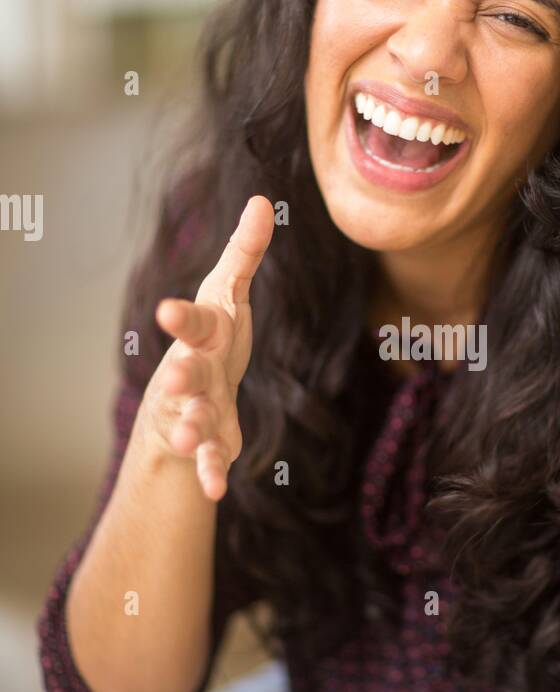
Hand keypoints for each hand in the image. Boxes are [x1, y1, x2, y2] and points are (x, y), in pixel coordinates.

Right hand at [143, 195, 274, 500]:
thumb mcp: (230, 292)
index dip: (181, 316)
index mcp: (204, 332)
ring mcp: (198, 406)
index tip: (166, 310)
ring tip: (189, 439)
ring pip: (193, 417)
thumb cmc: (213, 334)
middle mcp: (194, 370)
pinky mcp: (211, 440)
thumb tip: (261, 199)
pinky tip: (217, 492)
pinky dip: (212, 473)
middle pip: (186, 372)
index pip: (192, 320)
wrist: (191, 391)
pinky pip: (211, 458)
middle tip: (173, 377)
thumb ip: (246, 251)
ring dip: (191, 427)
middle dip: (180, 375)